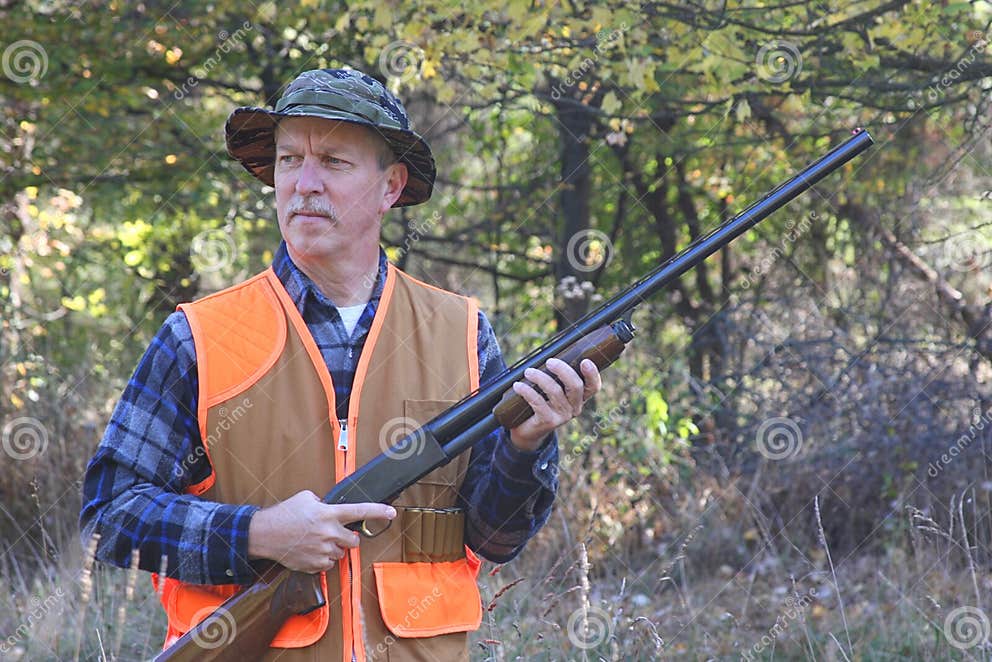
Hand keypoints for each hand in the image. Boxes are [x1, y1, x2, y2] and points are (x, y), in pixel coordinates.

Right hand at [247, 490, 395, 572]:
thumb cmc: (284, 514)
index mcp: (329, 514)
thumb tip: (332, 508)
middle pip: (353, 541)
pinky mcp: (315, 564)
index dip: (378, 512)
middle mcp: (329, 533)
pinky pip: (328, 564)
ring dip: (333, 549)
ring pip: (340, 553)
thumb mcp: (306, 498)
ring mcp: (322, 550)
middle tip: (334, 534)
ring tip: (316, 542)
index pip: (359, 512)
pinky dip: (322, 560)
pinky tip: (310, 551)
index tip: (391, 512)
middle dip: (348, 538)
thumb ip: (324, 503)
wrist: (264, 534)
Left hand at [508, 358, 601, 451]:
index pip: (594, 387)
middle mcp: (574, 408)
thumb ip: (556, 376)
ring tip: (528, 371)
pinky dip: (527, 391)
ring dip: (540, 378)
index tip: (585, 361)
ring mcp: (563, 416)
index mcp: (579, 398)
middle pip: (575, 386)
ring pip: (555, 391)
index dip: (592, 374)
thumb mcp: (551, 390)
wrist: (528, 431)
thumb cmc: (541, 402)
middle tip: (549, 361)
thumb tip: (549, 354)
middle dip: (563, 370)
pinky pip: (538, 402)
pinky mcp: (548, 421)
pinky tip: (518, 385)